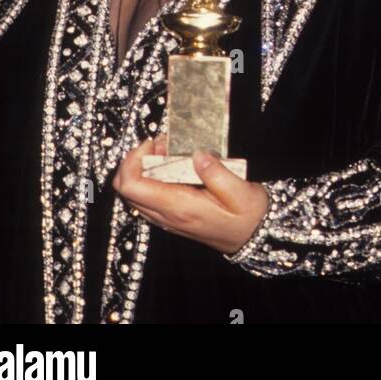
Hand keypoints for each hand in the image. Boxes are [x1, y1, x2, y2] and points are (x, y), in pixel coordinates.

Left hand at [113, 136, 269, 253]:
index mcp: (180, 208)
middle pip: (126, 189)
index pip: (132, 187)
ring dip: (143, 168)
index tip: (152, 142)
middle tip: (161, 143)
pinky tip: (173, 164)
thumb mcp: (241, 192)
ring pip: (134, 194)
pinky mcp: (171, 217)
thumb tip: (197, 154)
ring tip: (168, 150)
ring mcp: (167, 219)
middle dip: (136, 160)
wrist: (253, 237)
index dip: (132, 160)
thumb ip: (217, 172)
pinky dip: (150, 177)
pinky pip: (147, 197)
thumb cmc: (248, 215)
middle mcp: (167, 216)